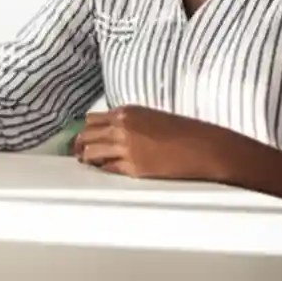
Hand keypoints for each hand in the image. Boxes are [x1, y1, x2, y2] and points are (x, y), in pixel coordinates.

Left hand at [72, 105, 219, 180]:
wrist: (202, 146)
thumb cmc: (183, 131)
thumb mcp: (151, 117)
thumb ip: (129, 122)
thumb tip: (112, 132)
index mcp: (127, 111)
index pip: (92, 119)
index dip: (86, 130)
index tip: (84, 137)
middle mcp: (122, 127)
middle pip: (86, 134)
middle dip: (80, 143)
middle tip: (79, 152)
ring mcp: (126, 147)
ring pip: (90, 151)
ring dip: (88, 158)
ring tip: (89, 163)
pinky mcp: (133, 167)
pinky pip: (107, 168)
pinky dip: (103, 169)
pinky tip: (105, 170)